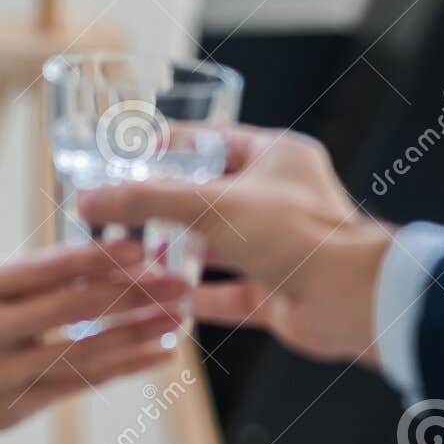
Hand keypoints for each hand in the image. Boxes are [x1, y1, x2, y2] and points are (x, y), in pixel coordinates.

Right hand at [0, 239, 188, 443]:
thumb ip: (39, 279)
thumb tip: (114, 256)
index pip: (49, 266)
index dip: (100, 256)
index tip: (144, 246)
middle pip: (73, 306)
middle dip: (133, 292)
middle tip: (178, 281)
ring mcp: (4, 370)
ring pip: (85, 350)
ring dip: (138, 332)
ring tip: (178, 317)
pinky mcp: (21, 404)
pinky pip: (84, 383)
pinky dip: (126, 367)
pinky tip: (159, 354)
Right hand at [76, 127, 394, 366]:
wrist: (353, 300)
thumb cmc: (298, 234)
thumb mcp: (211, 205)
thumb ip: (148, 201)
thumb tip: (91, 200)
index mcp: (277, 158)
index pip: (212, 141)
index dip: (168, 146)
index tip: (126, 155)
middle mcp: (280, 200)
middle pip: (209, 199)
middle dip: (165, 209)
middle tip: (120, 213)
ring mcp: (280, 249)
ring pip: (217, 249)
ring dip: (177, 256)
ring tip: (130, 258)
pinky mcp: (278, 293)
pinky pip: (228, 295)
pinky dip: (197, 299)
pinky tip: (162, 302)